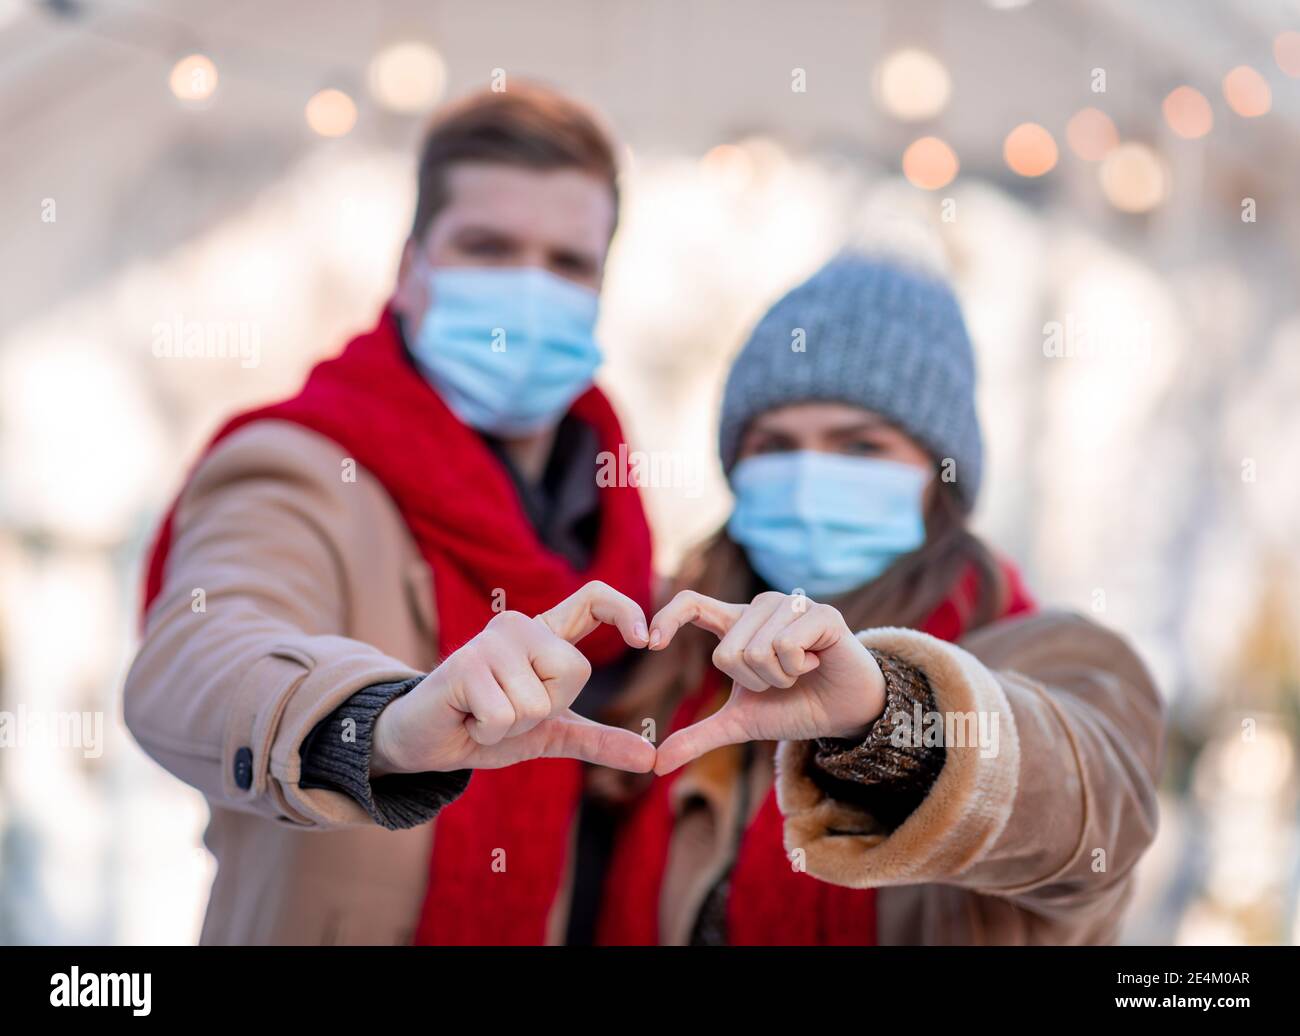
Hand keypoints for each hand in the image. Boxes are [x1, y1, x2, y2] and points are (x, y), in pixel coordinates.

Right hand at [371, 581, 654, 774]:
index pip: (593, 599)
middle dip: (546, 710)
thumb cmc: (486, 728)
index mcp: (544, 636)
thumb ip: (597, 741)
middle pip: (575, 672)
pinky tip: (467, 718)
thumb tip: (649, 758)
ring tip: (483, 714)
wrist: (426, 741)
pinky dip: (488, 731)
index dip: (625, 610)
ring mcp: (491, 642)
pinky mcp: (465, 665)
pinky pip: (506, 716)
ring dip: (512, 726)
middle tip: (508, 710)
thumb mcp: (550, 734)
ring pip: (539, 702)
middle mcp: (519, 626)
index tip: (646, 641)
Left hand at [648, 590, 885, 774]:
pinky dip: (800, 668)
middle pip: (727, 653)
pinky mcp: (820, 613)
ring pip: (757, 650)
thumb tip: (656, 764)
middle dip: (754, 683)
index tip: (651, 645)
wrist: (845, 713)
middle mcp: (759, 607)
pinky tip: (817, 662)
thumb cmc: (793, 707)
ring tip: (800, 671)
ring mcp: (790, 605)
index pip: (691, 604)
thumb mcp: (741, 723)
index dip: (667, 618)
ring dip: (779, 677)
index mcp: (735, 624)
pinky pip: (786, 646)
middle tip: (780, 680)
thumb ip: (698, 736)